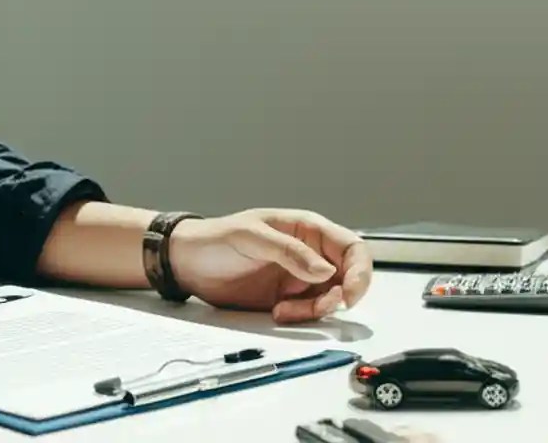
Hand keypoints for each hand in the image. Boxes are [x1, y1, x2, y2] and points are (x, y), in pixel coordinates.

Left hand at [167, 209, 372, 323]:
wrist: (186, 262)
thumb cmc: (216, 238)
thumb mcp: (251, 237)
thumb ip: (289, 252)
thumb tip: (326, 271)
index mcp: (307, 229)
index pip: (351, 248)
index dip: (360, 271)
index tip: (350, 293)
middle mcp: (309, 253)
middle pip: (347, 277)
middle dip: (339, 296)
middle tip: (319, 306)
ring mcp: (299, 277)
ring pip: (330, 299)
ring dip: (316, 310)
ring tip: (285, 310)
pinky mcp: (287, 298)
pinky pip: (309, 313)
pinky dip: (301, 318)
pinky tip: (278, 312)